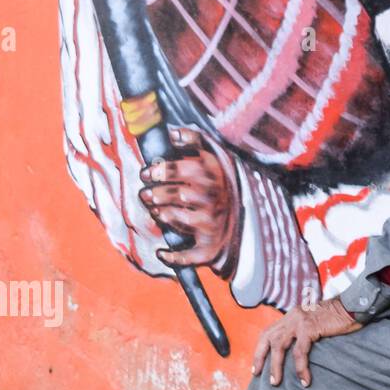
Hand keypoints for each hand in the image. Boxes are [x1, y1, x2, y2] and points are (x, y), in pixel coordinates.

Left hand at [140, 127, 237, 269]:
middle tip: (146, 194)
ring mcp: (211, 222)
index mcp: (214, 174)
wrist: (244, 218)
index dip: (161, 171)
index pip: (184, 169)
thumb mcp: (214, 157)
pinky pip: (188, 255)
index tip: (146, 173)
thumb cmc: (218, 185)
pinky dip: (173, 256)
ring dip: (160, 214)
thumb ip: (195, 140)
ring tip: (153, 209)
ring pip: (177, 218)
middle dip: (155, 194)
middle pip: (177, 195)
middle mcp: (213, 198)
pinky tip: (162, 253)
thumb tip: (171, 132)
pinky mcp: (209, 246)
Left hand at [251, 297, 359, 387]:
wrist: (353, 306)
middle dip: (260, 356)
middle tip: (257, 373)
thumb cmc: (338, 317)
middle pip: (268, 336)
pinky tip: (304, 379)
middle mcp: (292, 316)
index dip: (260, 348)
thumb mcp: (314, 321)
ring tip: (276, 382)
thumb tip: (296, 350)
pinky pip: (300, 352)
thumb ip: (303, 331)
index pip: (269, 331)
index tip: (257, 365)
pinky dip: (300, 368)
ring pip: (279, 346)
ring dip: (276, 366)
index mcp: (292, 315)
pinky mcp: (309, 328)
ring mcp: (300, 321)